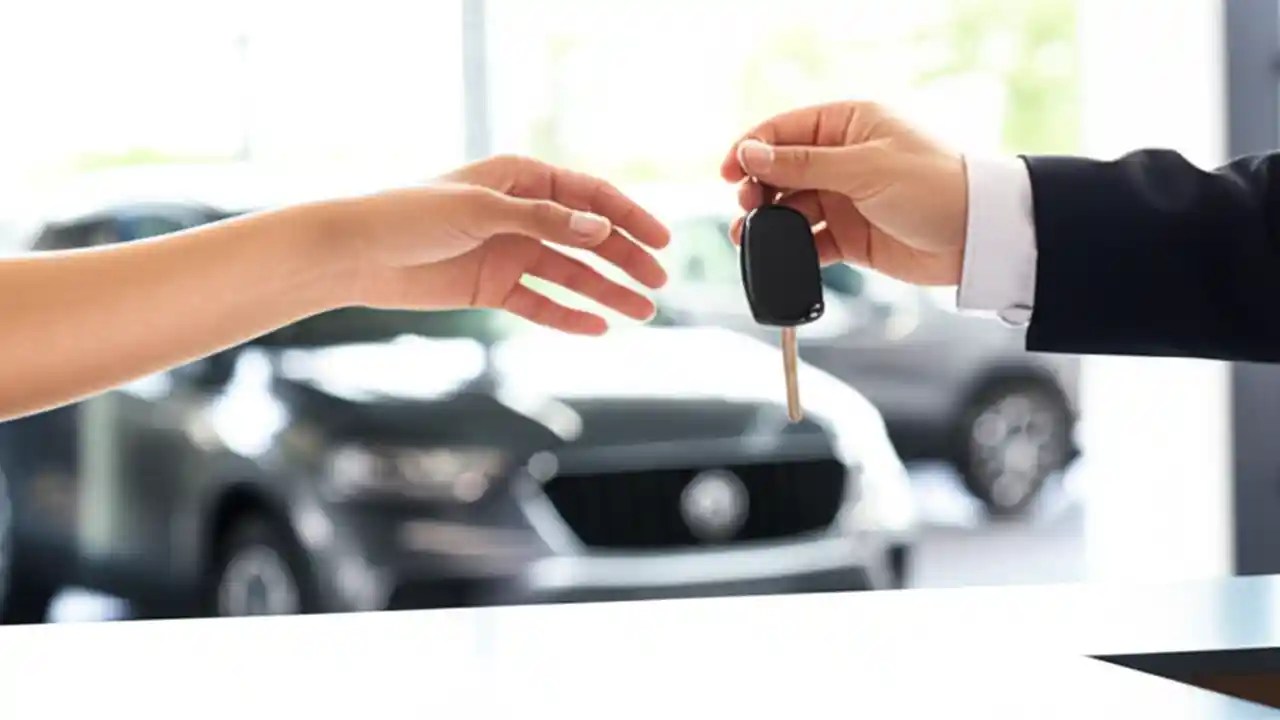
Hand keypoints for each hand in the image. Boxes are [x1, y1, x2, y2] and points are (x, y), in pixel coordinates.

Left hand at [335, 155, 670, 334]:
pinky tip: (599, 327)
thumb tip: (601, 231)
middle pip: (587, 238)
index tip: (661, 242)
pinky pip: (540, 303)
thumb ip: (545, 222)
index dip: (628, 216)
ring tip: (642, 313)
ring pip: (570, 274)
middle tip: (657, 284)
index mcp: (521, 178)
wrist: (356, 254)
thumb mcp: (482, 211)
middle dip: (625, 259)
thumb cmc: (411, 215)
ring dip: (606, 292)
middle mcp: (521, 214)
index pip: (589, 196)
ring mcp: (509, 252)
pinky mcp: (492, 287)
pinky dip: (568, 315)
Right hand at [720, 101, 967, 285]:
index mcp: (849, 123)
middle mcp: (844, 158)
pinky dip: (794, 250)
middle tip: (746, 207)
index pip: (785, 129)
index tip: (729, 172)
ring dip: (770, 223)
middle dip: (758, 189)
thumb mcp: (863, 168)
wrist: (978, 237)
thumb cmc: (936, 187)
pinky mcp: (851, 235)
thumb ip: (802, 164)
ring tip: (750, 237)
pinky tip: (782, 257)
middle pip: (782, 170)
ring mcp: (847, 198)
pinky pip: (811, 241)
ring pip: (791, 208)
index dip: (752, 148)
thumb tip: (751, 153)